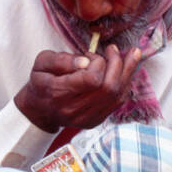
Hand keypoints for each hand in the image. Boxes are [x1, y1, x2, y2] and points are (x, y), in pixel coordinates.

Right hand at [14, 46, 143, 132]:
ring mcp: (85, 119)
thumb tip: (85, 62)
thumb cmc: (41, 81)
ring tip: (132, 56)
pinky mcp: (94, 122)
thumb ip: (61, 60)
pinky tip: (125, 72)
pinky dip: (124, 85)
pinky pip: (117, 103)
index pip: (91, 79)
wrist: (39, 110)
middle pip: (108, 88)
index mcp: (57, 93)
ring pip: (116, 96)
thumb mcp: (42, 63)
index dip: (98, 63)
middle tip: (114, 50)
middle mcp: (73, 110)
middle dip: (117, 64)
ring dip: (127, 73)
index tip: (91, 55)